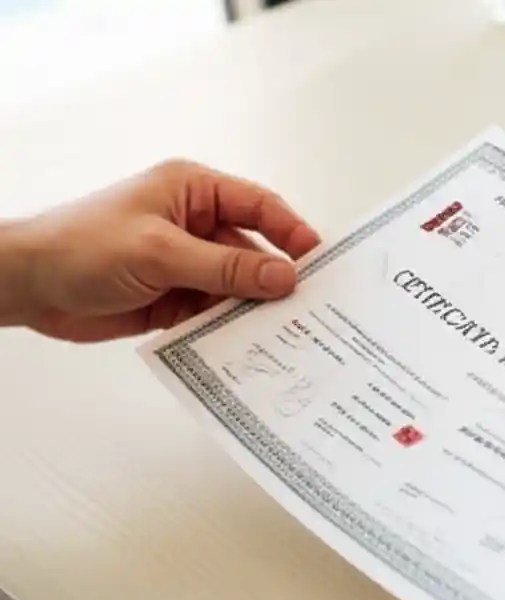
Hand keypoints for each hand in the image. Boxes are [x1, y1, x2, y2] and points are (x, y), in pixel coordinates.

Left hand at [2, 159, 319, 341]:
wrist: (28, 286)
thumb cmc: (81, 246)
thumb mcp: (160, 253)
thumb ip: (225, 268)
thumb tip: (283, 277)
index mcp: (193, 191)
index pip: (259, 205)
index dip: (291, 231)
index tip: (318, 261)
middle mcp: (195, 224)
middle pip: (254, 251)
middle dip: (276, 279)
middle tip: (309, 307)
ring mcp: (186, 263)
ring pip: (237, 287)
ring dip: (254, 309)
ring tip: (284, 333)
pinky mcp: (175, 297)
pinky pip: (215, 313)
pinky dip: (229, 329)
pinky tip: (248, 346)